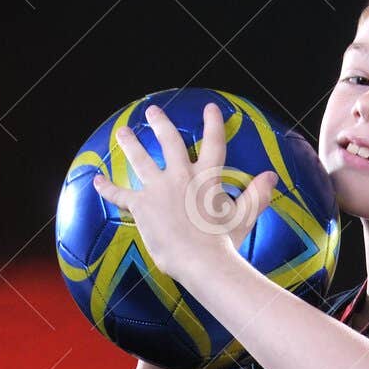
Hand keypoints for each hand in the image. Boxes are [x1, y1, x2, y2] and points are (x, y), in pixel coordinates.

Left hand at [92, 102, 276, 284]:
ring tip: (123, 132)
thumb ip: (257, 194)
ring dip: (130, 144)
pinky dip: (107, 188)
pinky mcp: (142, 206)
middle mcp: (181, 176)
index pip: (213, 143)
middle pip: (169, 141)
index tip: (211, 108)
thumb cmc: (225, 243)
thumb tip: (272, 177)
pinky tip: (96, 180)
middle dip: (160, 124)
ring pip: (141, 159)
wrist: (202, 260)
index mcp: (207, 177)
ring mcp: (159, 189)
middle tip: (151, 111)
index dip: (213, 123)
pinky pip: (121, 194)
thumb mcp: (245, 216)